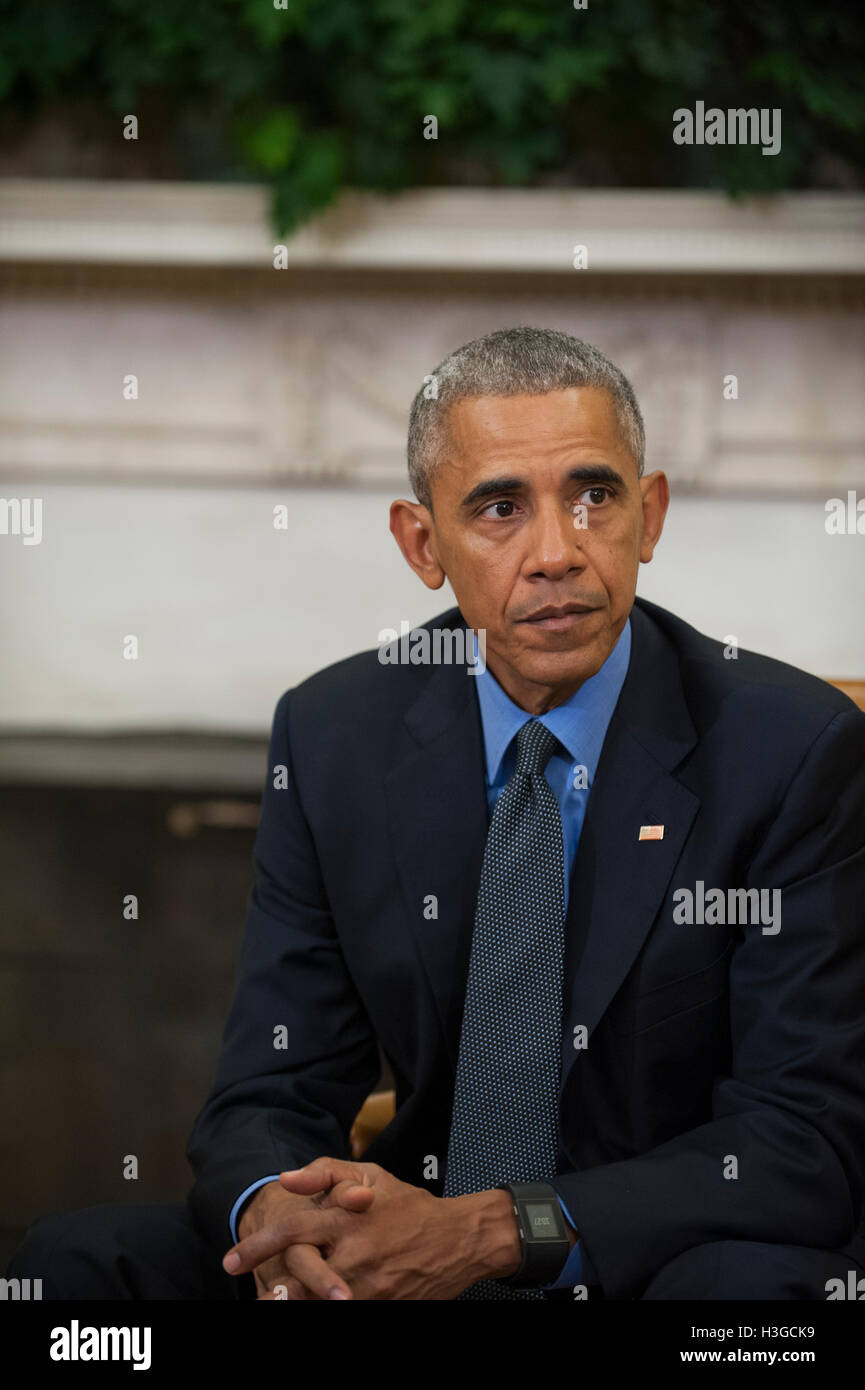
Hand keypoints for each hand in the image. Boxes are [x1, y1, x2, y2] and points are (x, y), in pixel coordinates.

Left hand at [224, 1157, 521, 1299]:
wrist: (460, 1238)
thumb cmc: (410, 1204)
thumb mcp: (371, 1174)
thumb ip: (325, 1173)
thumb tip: (285, 1178)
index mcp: (347, 1217)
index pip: (292, 1232)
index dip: (257, 1247)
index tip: (230, 1262)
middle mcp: (355, 1252)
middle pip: (299, 1277)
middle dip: (272, 1291)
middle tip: (253, 1296)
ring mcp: (369, 1284)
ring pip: (320, 1300)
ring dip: (296, 1302)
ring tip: (275, 1302)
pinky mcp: (384, 1303)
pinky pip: (346, 1309)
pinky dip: (327, 1306)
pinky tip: (315, 1303)